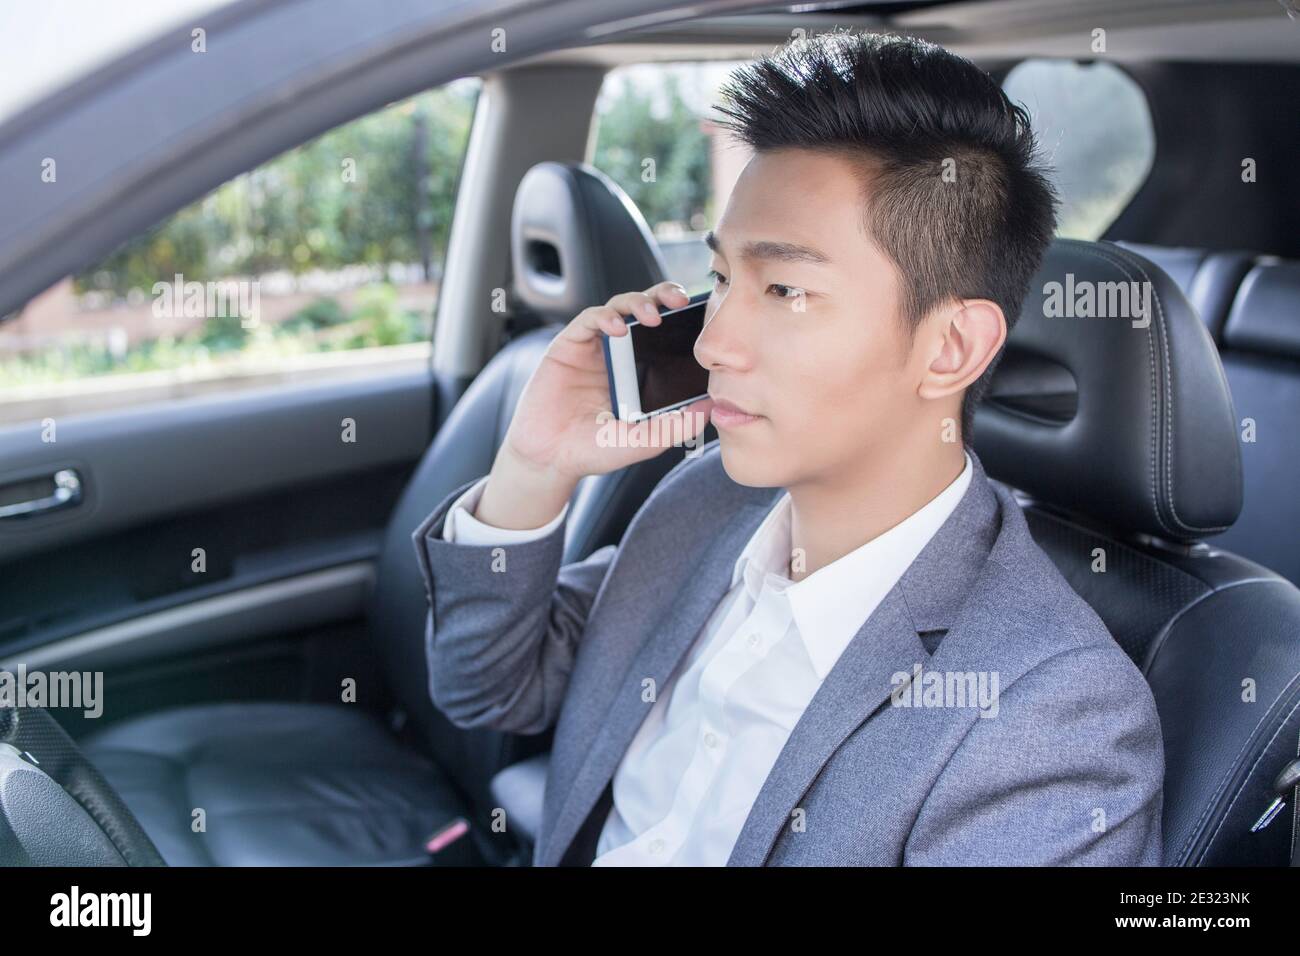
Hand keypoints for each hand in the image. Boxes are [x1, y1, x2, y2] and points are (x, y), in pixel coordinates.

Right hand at [474, 282, 714, 529]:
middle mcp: (622, 353)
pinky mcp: (570, 345)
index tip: (705, 319)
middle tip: (681, 300)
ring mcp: (596, 346)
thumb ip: (676, 426)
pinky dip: (605, 317)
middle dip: (665, 296)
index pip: (669, 333)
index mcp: (644, 370)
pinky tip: (616, 327)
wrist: (551, 458)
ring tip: (651, 316)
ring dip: (638, 303)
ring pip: (621, 306)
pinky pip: (589, 319)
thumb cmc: (596, 450)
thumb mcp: (644, 441)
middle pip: (647, 309)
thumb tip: (711, 409)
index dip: (686, 320)